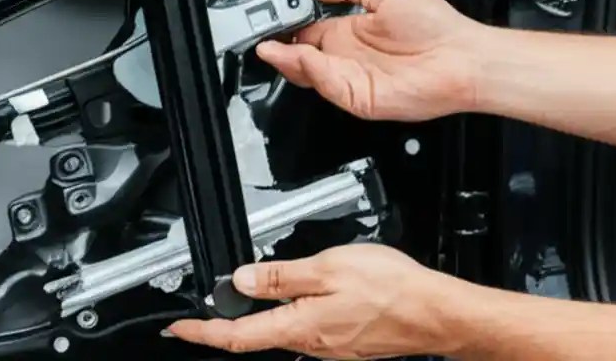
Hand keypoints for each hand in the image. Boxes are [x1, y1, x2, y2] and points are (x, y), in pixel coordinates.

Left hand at [165, 244, 470, 358]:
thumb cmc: (392, 290)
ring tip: (240, 297)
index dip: (201, 332)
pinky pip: (304, 329)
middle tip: (201, 311)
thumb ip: (281, 275)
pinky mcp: (344, 342)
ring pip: (279, 332)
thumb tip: (242, 279)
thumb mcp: (327, 268)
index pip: (236, 336)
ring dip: (256, 317)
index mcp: (299, 327)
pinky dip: (286, 314)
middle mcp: (310, 345)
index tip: (178, 328)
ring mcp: (328, 347)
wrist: (437, 313)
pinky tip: (290, 299)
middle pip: (254, 336)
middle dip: (224, 323)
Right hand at [256, 0, 486, 120]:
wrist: (463, 57)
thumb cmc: (437, 27)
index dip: (285, 24)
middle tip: (262, 33)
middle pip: (298, 55)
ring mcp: (350, 78)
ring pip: (306, 72)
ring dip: (287, 59)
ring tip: (273, 45)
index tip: (271, 16)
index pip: (305, 31)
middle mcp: (346, 57)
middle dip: (277, 45)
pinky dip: (310, 70)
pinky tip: (302, 55)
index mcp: (349, 32)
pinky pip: (326, 84)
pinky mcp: (358, 97)